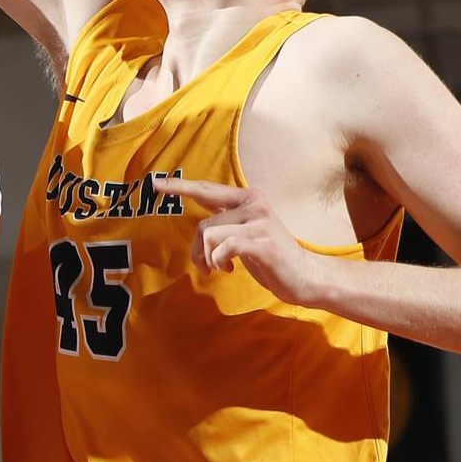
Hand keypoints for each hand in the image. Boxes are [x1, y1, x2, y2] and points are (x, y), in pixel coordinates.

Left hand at [156, 177, 325, 305]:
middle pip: (203, 224)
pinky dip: (219, 261)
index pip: (207, 190)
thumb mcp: (246, 233)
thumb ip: (227, 222)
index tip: (155, 184)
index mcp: (248, 199)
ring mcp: (259, 221)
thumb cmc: (271, 257)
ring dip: (209, 259)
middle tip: (204, 266)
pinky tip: (228, 269)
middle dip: (197, 249)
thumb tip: (202, 226)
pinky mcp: (261, 241)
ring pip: (210, 236)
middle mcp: (254, 204)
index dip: (179, 187)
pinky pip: (223, 247)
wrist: (306, 277)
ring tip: (220, 268)